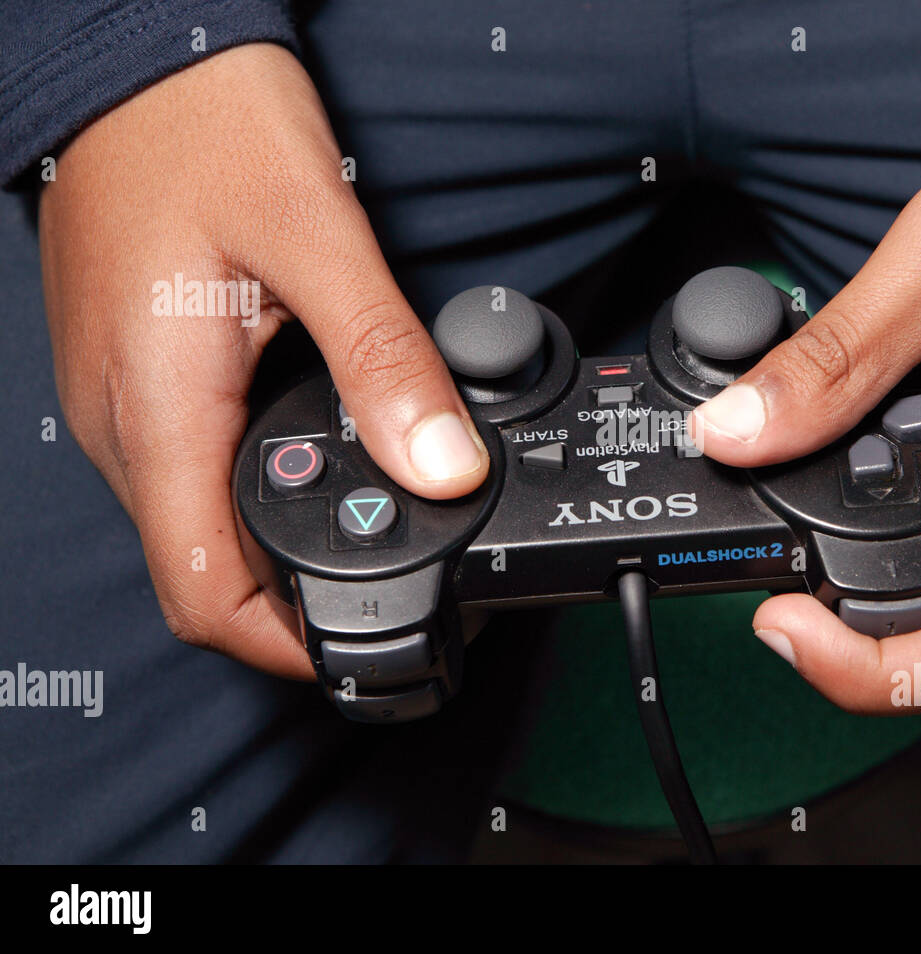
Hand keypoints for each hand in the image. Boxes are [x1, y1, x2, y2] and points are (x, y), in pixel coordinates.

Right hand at [40, 44, 488, 678]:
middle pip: (204, 570)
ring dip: (280, 539)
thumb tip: (445, 466)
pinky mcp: (137, 377)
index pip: (203, 593)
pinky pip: (193, 466)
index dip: (285, 643)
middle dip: (297, 594)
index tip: (365, 638)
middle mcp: (124, 425)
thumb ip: (384, 360)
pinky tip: (318, 446)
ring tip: (373, 511)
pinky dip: (257, 482)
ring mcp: (121, 404)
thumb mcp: (316, 239)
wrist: (136, 62)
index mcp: (158, 411)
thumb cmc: (204, 128)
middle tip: (397, 567)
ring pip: (199, 521)